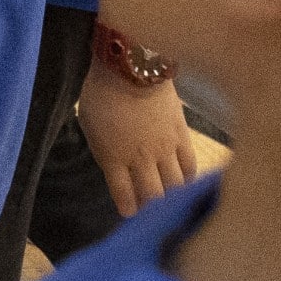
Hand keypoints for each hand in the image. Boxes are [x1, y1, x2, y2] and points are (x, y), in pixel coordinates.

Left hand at [77, 57, 196, 216]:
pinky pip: (190, 166)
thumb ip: (103, 150)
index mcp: (113, 158)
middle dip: (153, 210)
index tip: (130, 214)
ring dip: (173, 198)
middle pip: (153, 197)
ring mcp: (165, 150)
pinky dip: (189, 179)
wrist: (132, 66)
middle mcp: (141, 160)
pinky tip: (188, 183)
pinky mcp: (183, 136)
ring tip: (172, 203)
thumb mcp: (90, 125)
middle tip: (154, 214)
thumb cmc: (102, 92)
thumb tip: (114, 166)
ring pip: (175, 186)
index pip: (124, 196)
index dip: (128, 209)